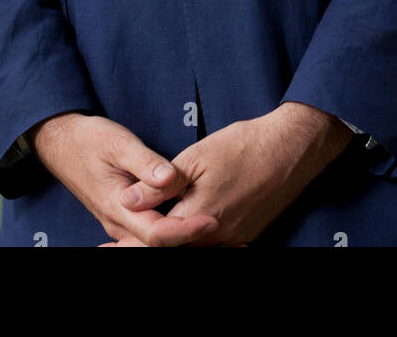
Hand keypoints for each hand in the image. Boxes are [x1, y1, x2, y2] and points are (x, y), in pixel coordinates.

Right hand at [29, 112, 218, 246]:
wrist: (61, 143)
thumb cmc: (89, 140)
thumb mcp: (118, 142)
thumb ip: (145, 162)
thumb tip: (171, 178)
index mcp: (118, 208)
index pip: (157, 234)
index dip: (187, 230)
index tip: (212, 219)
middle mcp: (120, 224)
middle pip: (160, 246)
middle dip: (192, 241)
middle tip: (231, 241)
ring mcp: (122, 224)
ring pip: (156, 242)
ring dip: (185, 239)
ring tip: (221, 235)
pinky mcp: (126, 218)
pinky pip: (152, 233)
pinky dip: (175, 233)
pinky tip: (195, 225)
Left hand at [100, 102, 352, 246]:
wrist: (291, 150)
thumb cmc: (244, 146)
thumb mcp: (197, 157)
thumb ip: (160, 183)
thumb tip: (127, 201)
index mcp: (199, 217)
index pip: (156, 241)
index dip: (129, 245)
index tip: (105, 246)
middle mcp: (216, 237)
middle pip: (175, 250)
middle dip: (146, 247)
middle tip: (114, 247)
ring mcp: (234, 238)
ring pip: (194, 248)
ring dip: (170, 244)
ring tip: (147, 234)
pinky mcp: (247, 233)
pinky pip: (214, 245)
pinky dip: (193, 241)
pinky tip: (185, 230)